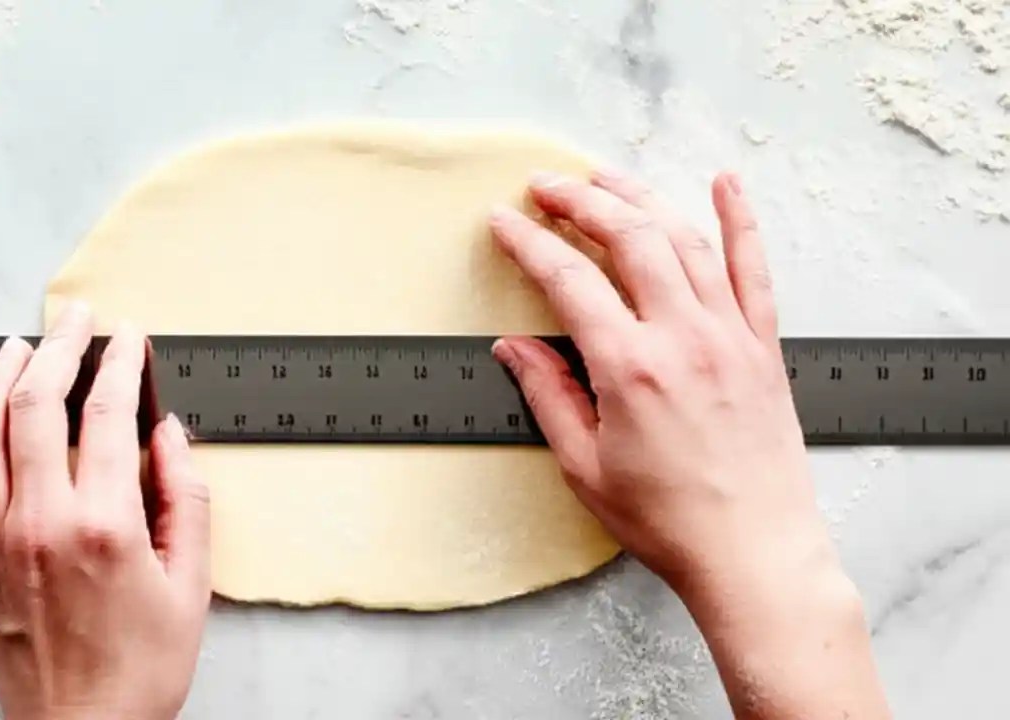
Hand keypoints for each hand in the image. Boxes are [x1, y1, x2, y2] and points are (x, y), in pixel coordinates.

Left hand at [0, 302, 210, 719]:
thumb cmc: (140, 672)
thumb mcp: (191, 586)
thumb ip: (187, 500)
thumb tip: (170, 436)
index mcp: (106, 524)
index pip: (108, 415)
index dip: (120, 362)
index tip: (127, 336)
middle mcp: (43, 521)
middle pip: (39, 404)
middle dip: (60, 346)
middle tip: (76, 317)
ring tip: (17, 346)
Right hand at [489, 169, 888, 718]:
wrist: (754, 553)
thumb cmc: (669, 521)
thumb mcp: (585, 467)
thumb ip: (548, 396)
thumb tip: (514, 347)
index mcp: (632, 368)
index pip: (570, 280)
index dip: (529, 242)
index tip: (504, 221)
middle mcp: (685, 338)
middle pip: (630, 238)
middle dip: (581, 200)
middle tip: (546, 185)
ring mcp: (731, 336)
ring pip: (686, 239)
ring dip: (641, 197)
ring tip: (605, 177)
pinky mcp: (762, 346)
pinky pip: (753, 268)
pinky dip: (740, 220)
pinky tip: (725, 182)